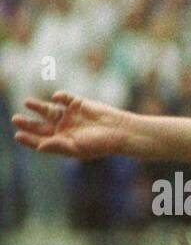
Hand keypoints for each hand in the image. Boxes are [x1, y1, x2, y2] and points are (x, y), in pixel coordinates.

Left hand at [12, 91, 129, 159]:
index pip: (41, 141)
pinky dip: (59, 97)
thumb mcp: (77, 147)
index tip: (18, 135)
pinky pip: (64, 98)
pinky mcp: (78, 104)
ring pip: (49, 110)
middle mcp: (65, 129)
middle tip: (16, 119)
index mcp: (64, 142)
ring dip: (38, 106)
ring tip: (27, 103)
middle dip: (28, 123)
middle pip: (41, 125)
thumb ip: (57, 146)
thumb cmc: (100, 144)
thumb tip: (39, 146)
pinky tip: (55, 98)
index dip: (29, 139)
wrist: (120, 131)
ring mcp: (71, 116)